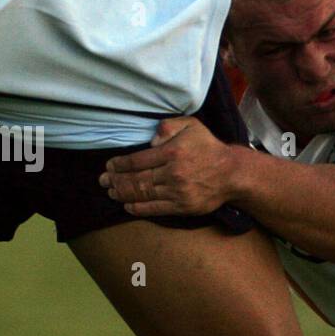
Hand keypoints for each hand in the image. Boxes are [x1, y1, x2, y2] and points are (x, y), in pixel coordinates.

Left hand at [99, 116, 243, 216]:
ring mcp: (177, 192)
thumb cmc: (208, 147)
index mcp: (172, 152)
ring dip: (123, 194)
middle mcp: (173, 173)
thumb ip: (168, 126)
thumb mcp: (191, 126)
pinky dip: (139, 208)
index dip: (120, 165)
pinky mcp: (182, 207)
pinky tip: (127, 206)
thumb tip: (151, 139)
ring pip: (143, 194)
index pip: (137, 160)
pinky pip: (155, 209)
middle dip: (116, 180)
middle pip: (137, 179)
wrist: (232, 173)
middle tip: (103, 181)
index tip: (109, 166)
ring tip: (111, 192)